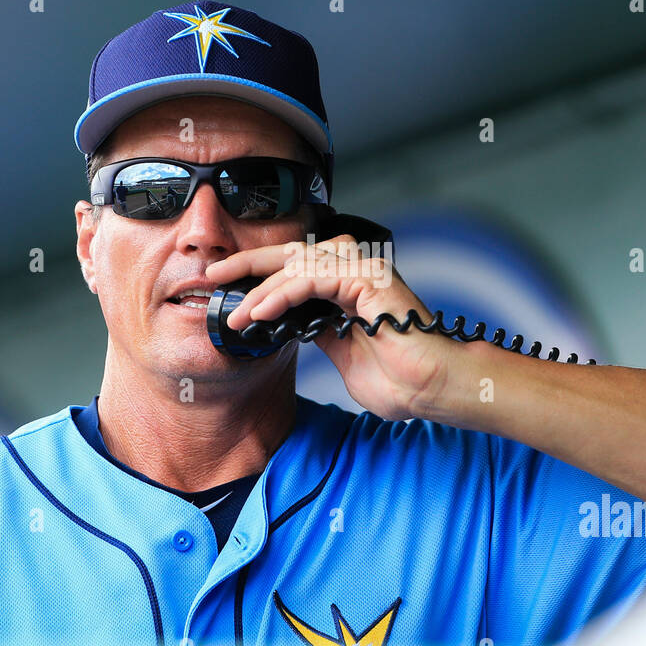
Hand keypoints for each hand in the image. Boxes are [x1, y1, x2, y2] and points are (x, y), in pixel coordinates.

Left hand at [203, 233, 458, 420]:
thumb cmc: (400, 379)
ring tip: (237, 311)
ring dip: (263, 288)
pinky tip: (262, 311)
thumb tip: (290, 325)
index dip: (257, 274)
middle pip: (291, 254)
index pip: (294, 268)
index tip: (224, 287)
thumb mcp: (340, 353)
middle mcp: (356, 271)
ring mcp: (364, 271)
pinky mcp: (369, 279)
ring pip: (299, 265)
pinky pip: (314, 278)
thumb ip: (318, 332)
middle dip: (247, 264)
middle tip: (212, 276)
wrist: (433, 390)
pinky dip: (284, 293)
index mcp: (348, 286)